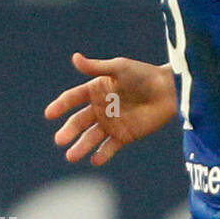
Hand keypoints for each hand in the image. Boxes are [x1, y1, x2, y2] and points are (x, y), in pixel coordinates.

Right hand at [43, 53, 176, 164]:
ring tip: (71, 156)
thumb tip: (75, 57)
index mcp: (96, 90)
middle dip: (69, 131)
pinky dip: (102, 154)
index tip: (50, 114)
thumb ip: (97, 67)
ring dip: (81, 146)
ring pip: (91, 137)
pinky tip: (95, 160)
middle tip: (60, 140)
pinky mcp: (125, 135)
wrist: (169, 91)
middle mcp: (100, 108)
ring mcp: (111, 123)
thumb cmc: (145, 75)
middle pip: (79, 121)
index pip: (73, 98)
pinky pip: (110, 147)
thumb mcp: (120, 68)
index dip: (61, 106)